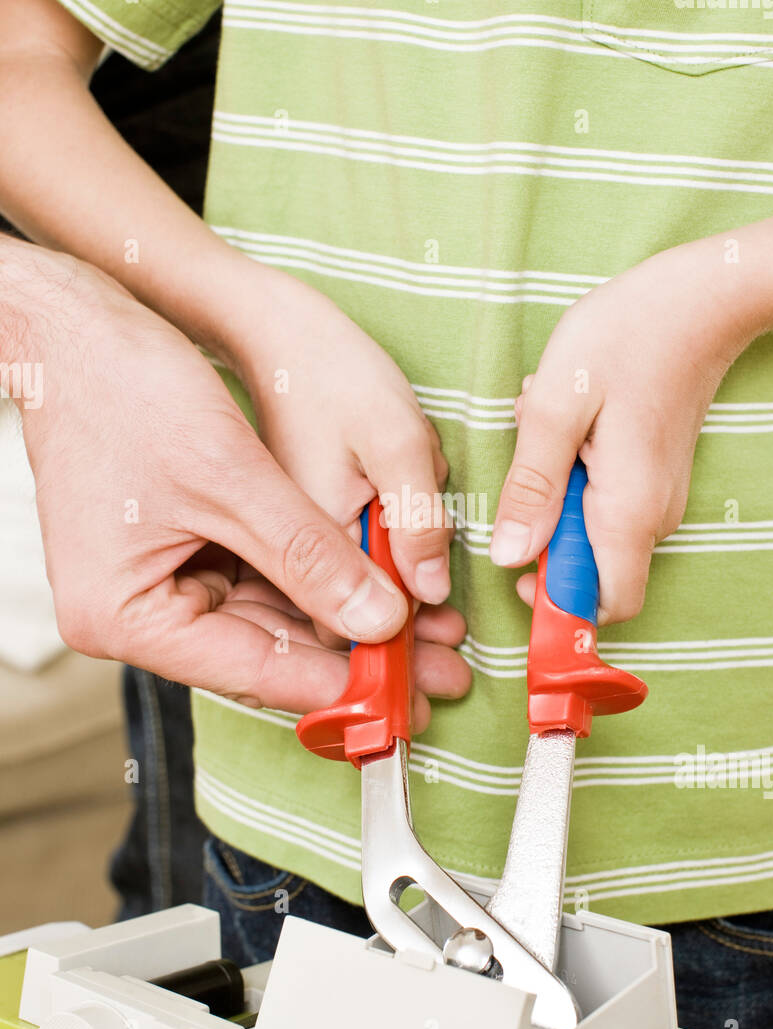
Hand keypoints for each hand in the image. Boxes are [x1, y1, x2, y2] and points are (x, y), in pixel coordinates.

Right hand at [5, 245, 467, 714]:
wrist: (76, 328)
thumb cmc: (124, 388)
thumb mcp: (231, 476)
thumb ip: (309, 554)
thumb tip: (381, 621)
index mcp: (126, 616)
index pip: (253, 669)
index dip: (341, 687)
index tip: (412, 700)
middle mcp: (137, 614)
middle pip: (266, 652)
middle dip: (356, 655)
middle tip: (439, 670)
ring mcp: (157, 585)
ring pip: (270, 619)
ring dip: (345, 618)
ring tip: (428, 632)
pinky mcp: (178, 553)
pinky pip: (258, 581)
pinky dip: (315, 581)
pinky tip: (377, 587)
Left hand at [490, 242, 751, 623]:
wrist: (702, 297)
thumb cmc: (628, 337)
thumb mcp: (558, 406)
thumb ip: (532, 488)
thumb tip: (508, 557)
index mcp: (629, 512)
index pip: (604, 606)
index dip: (557, 603)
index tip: (517, 569)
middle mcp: (652, 517)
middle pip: (588, 569)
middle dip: (541, 527)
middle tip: (529, 458)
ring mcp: (656, 497)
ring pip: (587, 527)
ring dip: (551, 487)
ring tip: (546, 420)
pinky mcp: (651, 476)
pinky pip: (599, 497)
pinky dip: (569, 467)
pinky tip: (564, 415)